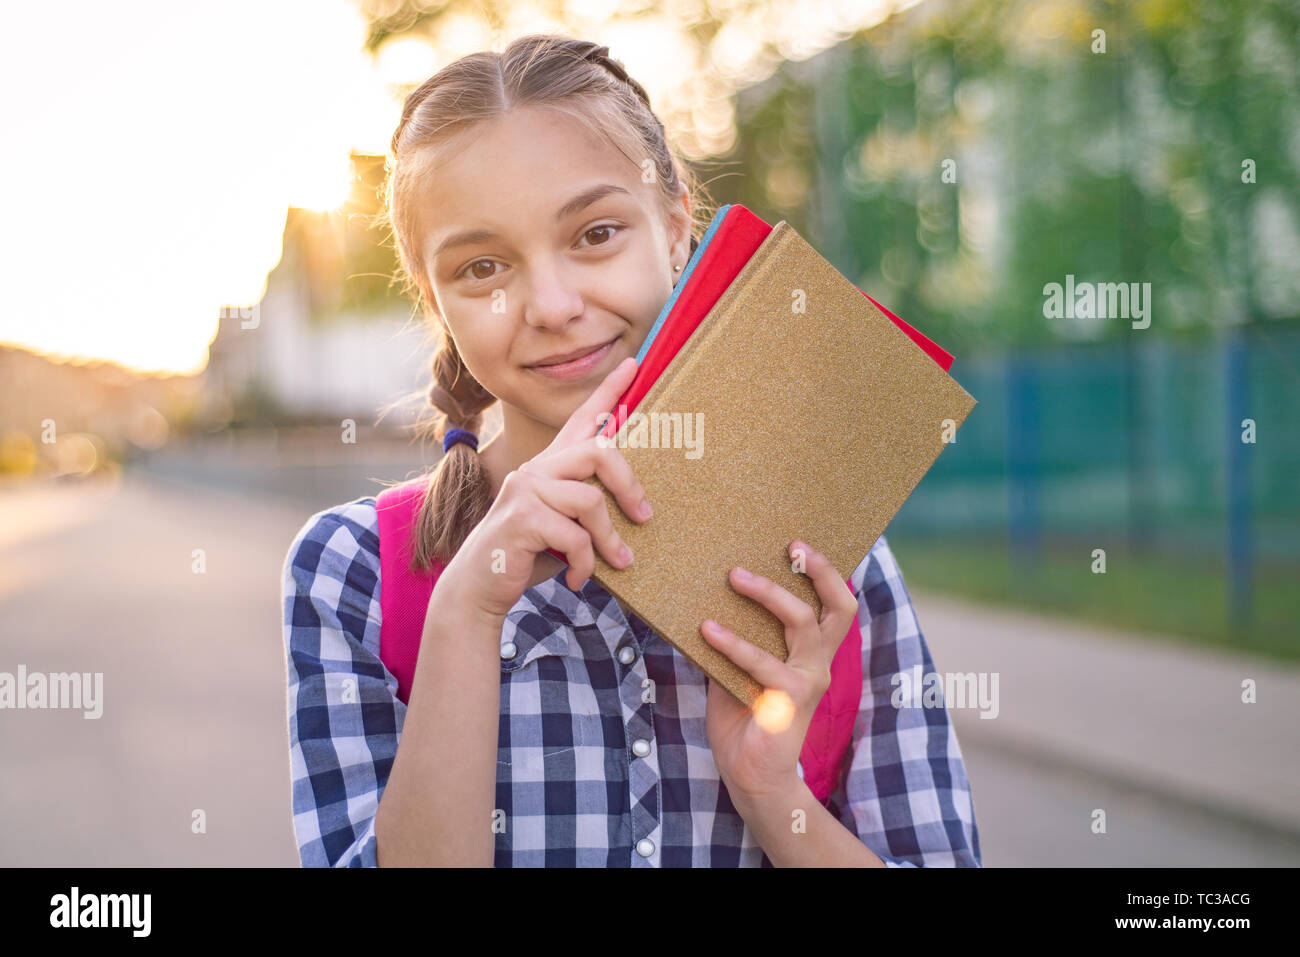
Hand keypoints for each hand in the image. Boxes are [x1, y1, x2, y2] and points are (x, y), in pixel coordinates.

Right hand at [441, 356, 652, 620]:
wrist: (478, 587)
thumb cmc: (526, 556)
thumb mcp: (562, 526)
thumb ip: (586, 508)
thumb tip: (638, 508)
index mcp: (547, 467)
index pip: (581, 419)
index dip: (608, 391)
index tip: (635, 366)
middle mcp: (535, 469)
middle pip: (598, 451)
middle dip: (629, 484)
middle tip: (645, 516)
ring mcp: (525, 489)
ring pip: (590, 500)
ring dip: (609, 538)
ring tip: (619, 563)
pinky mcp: (521, 517)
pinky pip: (575, 536)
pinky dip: (586, 564)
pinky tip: (577, 579)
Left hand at [700, 540, 858, 801]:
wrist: (747, 773)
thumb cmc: (742, 716)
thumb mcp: (737, 668)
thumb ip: (736, 635)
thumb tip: (705, 594)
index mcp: (811, 652)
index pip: (835, 606)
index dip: (827, 573)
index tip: (801, 543)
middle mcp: (818, 662)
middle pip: (838, 607)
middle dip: (818, 570)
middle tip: (788, 546)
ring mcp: (808, 681)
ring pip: (800, 622)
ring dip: (766, 594)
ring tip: (732, 576)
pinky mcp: (788, 701)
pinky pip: (761, 662)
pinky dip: (733, 643)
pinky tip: (707, 630)